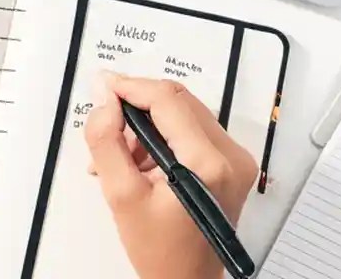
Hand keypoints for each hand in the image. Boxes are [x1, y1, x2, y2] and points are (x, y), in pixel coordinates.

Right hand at [85, 72, 258, 278]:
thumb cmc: (161, 252)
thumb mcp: (121, 196)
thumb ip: (107, 143)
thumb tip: (104, 103)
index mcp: (208, 164)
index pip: (167, 101)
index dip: (131, 87)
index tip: (104, 87)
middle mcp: (231, 157)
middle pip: (179, 102)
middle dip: (138, 108)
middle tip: (107, 122)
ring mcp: (236, 160)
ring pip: (185, 114)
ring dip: (149, 125)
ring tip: (122, 157)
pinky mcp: (232, 165)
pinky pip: (194, 131)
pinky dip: (164, 137)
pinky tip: (142, 162)